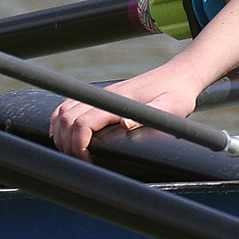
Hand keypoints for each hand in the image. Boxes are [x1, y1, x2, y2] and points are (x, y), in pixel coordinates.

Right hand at [48, 70, 202, 160]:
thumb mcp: (170, 108)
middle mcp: (104, 95)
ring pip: (64, 111)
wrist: (178, 77)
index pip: (83, 123)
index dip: (78, 145)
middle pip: (68, 118)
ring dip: (60, 132)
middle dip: (66, 143)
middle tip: (77, 161)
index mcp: (117, 101)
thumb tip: (124, 124)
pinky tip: (63, 132)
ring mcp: (101, 94)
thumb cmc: (176, 95)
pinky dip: (60, 119)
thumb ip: (147, 117)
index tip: (86, 161)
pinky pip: (71, 105)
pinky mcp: (102, 96)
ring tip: (69, 152)